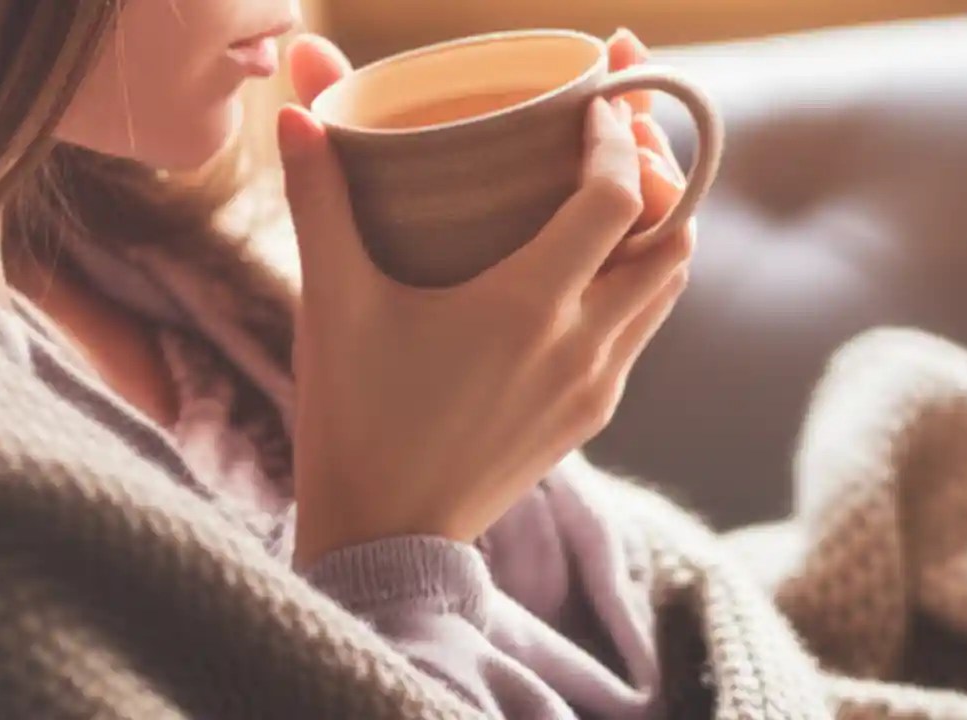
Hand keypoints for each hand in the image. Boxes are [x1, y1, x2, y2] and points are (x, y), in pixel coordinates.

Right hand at [280, 35, 691, 566]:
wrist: (386, 538)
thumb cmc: (355, 422)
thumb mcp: (332, 306)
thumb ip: (320, 200)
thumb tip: (293, 112)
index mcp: (527, 307)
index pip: (620, 197)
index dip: (619, 136)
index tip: (596, 98)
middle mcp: (582, 345)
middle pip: (673, 236)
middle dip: (662, 169)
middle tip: (622, 126)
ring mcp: (596, 385)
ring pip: (666, 286)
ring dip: (658, 226)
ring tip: (619, 183)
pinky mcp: (591, 415)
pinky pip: (641, 329)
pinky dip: (637, 279)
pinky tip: (590, 262)